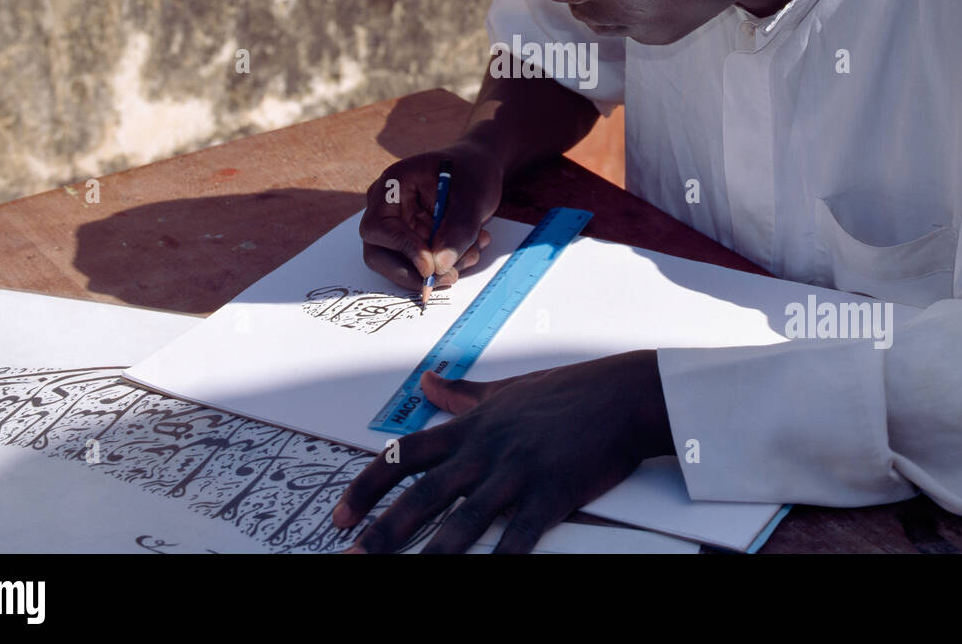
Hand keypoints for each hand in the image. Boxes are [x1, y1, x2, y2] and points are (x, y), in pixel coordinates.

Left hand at [331, 350, 674, 552]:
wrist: (620, 394)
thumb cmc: (567, 392)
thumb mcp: (504, 388)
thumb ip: (461, 394)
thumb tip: (427, 383)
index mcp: (471, 428)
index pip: (405, 457)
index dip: (368, 487)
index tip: (341, 514)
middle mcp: (485, 450)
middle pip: (422, 494)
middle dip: (382, 530)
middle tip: (351, 555)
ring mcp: (517, 473)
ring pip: (461, 520)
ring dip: (429, 554)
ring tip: (402, 577)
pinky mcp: (551, 494)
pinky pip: (517, 537)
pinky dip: (498, 562)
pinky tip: (484, 575)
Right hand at [359, 140, 503, 295]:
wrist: (480, 170)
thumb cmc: (472, 172)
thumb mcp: (471, 196)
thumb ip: (458, 229)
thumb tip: (440, 266)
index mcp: (391, 186)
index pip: (379, 227)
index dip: (402, 248)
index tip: (431, 265)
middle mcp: (386, 210)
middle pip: (379, 255)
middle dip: (416, 272)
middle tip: (451, 277)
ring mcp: (397, 229)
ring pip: (402, 267)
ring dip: (439, 270)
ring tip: (474, 251)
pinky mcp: (412, 245)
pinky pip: (421, 268)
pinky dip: (447, 267)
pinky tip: (472, 248)